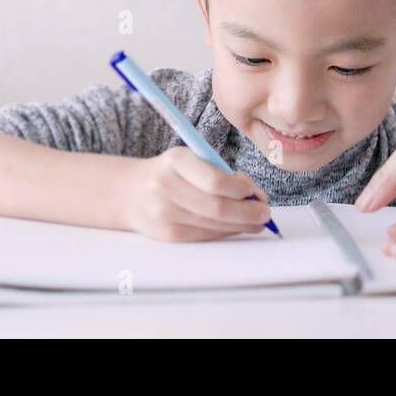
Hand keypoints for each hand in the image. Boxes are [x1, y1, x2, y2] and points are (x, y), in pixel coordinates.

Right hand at [123, 147, 273, 241]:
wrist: (130, 192)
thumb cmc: (170, 173)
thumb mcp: (189, 159)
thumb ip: (219, 172)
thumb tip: (254, 195)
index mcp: (175, 160)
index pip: (215, 181)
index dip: (241, 190)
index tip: (255, 192)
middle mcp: (165, 187)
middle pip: (216, 207)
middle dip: (248, 212)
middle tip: (265, 213)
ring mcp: (164, 213)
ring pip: (213, 225)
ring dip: (241, 225)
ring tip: (256, 222)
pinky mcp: (166, 234)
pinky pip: (204, 236)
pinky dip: (225, 232)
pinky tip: (235, 227)